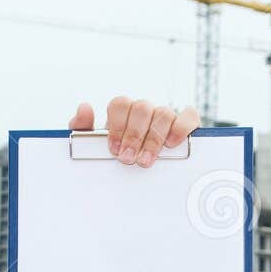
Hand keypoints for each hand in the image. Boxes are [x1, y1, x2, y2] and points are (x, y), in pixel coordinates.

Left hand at [69, 97, 199, 167]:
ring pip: (164, 112)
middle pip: (141, 108)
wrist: (133, 167)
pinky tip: (172, 143)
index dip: (117, 125)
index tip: (114, 148)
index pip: (120, 104)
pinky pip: (188, 116)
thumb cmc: (115, 153)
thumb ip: (82, 127)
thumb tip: (84, 107)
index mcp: (123, 111)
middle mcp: (144, 110)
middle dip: (134, 135)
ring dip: (154, 138)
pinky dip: (181, 127)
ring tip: (146, 160)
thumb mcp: (92, 144)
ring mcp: (164, 115)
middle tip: (128, 159)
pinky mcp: (184, 124)